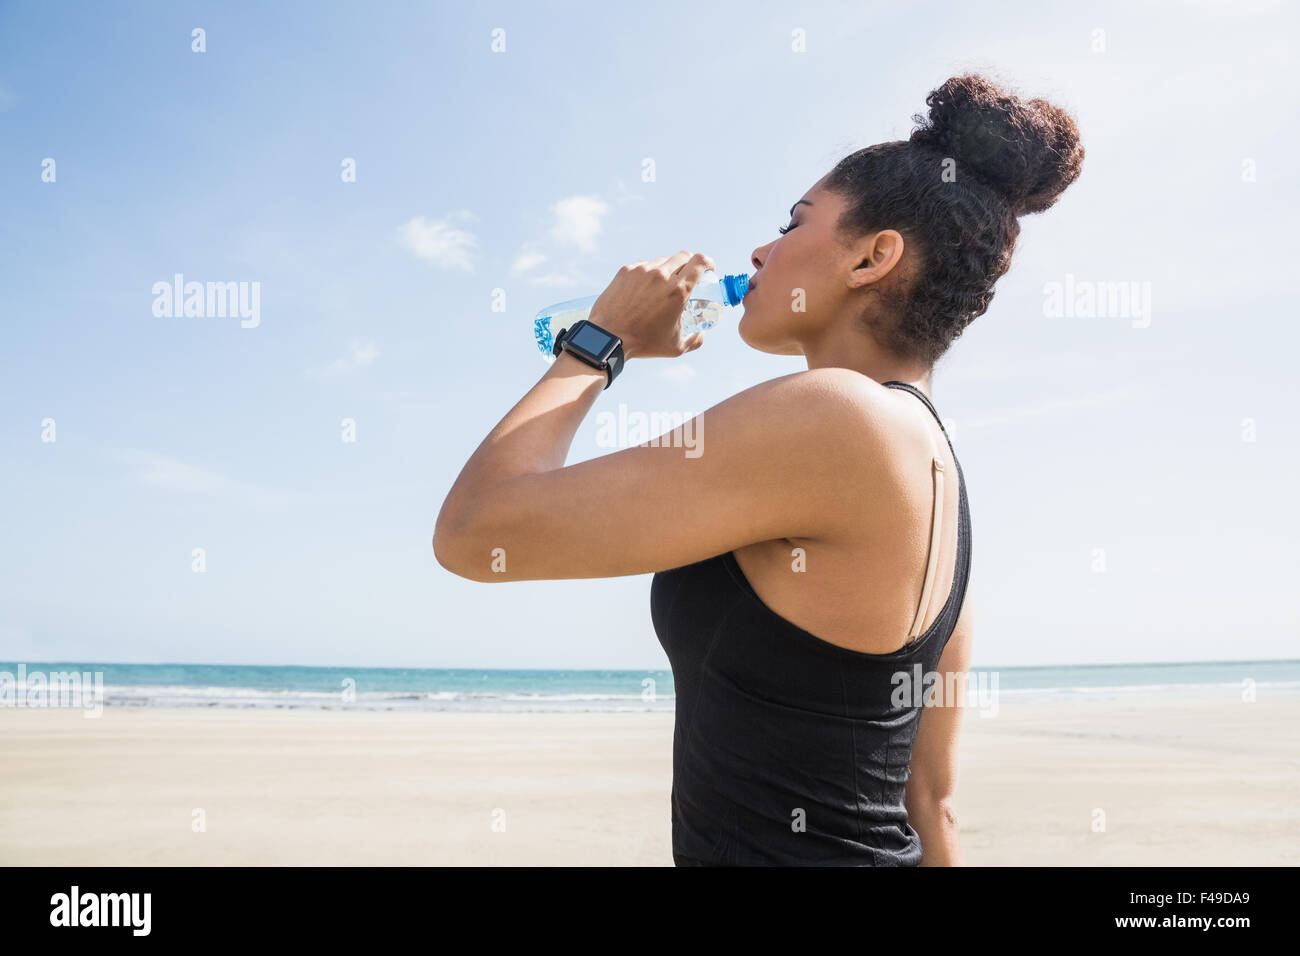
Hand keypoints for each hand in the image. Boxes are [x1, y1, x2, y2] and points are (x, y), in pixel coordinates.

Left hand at [587, 251, 716, 359]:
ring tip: (660, 288)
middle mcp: (661, 275)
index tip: (708, 268)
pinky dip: (647, 274)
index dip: (708, 262)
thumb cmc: (643, 344)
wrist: (608, 338)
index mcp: (678, 290)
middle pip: (683, 256)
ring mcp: (641, 270)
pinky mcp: (626, 271)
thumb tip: (702, 333)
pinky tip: (643, 290)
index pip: (700, 261)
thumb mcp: (676, 347)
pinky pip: (642, 266)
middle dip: (688, 265)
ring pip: (662, 261)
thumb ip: (695, 339)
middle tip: (685, 278)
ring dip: (667, 270)